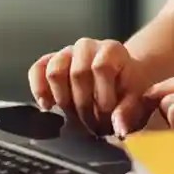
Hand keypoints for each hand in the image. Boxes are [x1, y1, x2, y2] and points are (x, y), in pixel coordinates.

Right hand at [27, 39, 152, 136]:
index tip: (108, 114)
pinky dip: (39, 90)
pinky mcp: (50, 61)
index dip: (103, 95)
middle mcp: (88, 46)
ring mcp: (67, 52)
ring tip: (74, 114)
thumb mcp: (136, 100)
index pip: (102, 67)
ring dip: (63, 100)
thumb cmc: (126, 90)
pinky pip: (37, 70)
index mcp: (112, 50)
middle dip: (84, 105)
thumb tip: (120, 128)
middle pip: (77, 73)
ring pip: (54, 71)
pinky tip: (49, 107)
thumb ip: (128, 112)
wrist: (116, 83)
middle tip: (92, 122)